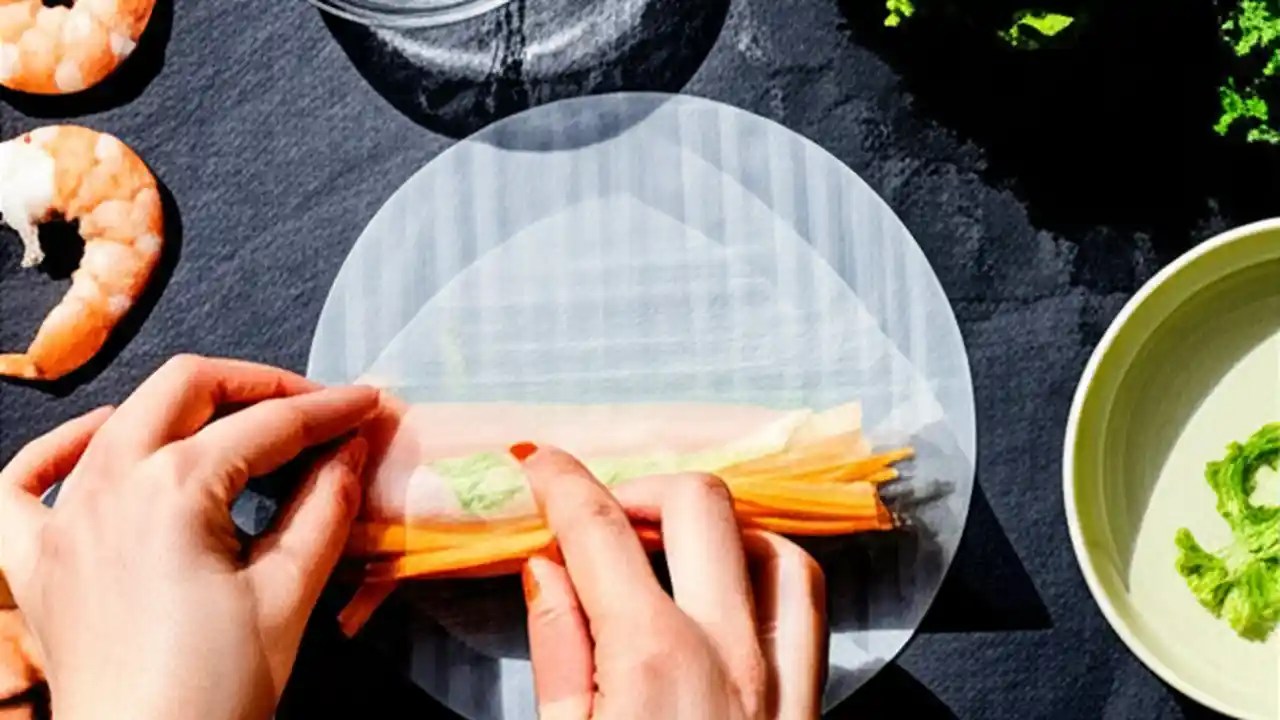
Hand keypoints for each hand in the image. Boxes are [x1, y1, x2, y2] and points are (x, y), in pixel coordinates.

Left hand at [0, 355, 379, 719]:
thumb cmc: (218, 690)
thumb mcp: (289, 595)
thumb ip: (324, 508)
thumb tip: (350, 449)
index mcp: (175, 489)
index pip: (269, 426)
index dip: (328, 410)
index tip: (368, 404)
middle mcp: (108, 484)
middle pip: (186, 388)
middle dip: (257, 385)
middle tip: (312, 409)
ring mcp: (61, 519)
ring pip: (118, 418)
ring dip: (184, 407)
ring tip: (237, 424)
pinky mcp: (35, 561)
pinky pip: (22, 482)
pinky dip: (58, 448)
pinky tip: (98, 440)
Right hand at [513, 445, 827, 719]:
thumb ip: (558, 648)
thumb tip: (549, 567)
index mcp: (652, 658)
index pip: (600, 529)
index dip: (561, 482)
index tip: (539, 463)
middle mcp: (729, 651)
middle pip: (697, 504)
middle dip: (638, 493)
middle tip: (598, 527)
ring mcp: (781, 676)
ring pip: (767, 542)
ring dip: (711, 531)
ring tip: (665, 555)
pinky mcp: (807, 705)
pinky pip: (805, 602)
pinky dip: (765, 569)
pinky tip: (728, 588)